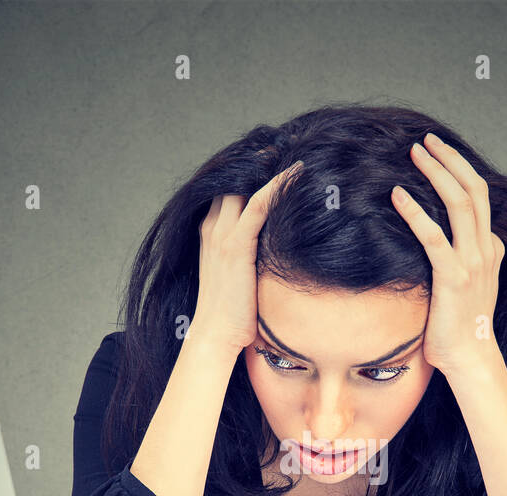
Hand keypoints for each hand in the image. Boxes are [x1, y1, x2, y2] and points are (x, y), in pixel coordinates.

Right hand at [187, 161, 303, 356]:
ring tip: (294, 152)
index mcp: (210, 234)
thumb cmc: (229, 315)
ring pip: (246, 186)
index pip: (228, 191)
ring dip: (270, 166)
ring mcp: (222, 235)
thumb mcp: (238, 278)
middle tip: (287, 147)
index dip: (249, 174)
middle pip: (234, 181)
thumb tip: (277, 253)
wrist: (214, 336)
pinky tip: (296, 174)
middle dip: (258, 162)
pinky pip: (260, 204)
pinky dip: (278, 187)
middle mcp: (213, 228)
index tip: (274, 160)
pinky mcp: (237, 246)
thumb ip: (250, 258)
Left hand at [391, 134, 503, 374]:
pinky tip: (398, 195)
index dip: (460, 170)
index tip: (439, 153)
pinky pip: (434, 237)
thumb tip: (450, 245)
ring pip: (460, 203)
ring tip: (415, 153)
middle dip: (450, 159)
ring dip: (437, 173)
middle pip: (473, 189)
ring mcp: (472, 263)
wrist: (470, 358)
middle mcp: (485, 250)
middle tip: (426, 140)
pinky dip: (416, 212)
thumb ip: (465, 261)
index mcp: (489, 249)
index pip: (479, 198)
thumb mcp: (468, 286)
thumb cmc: (459, 326)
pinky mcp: (453, 278)